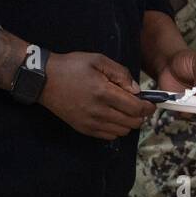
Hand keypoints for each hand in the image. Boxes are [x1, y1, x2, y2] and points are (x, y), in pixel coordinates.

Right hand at [40, 51, 154, 139]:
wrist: (44, 80)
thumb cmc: (72, 66)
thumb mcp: (98, 60)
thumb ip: (121, 74)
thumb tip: (136, 91)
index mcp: (104, 93)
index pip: (136, 108)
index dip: (148, 107)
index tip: (151, 103)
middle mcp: (98, 111)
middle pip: (132, 123)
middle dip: (141, 115)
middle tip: (139, 105)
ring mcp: (90, 122)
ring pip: (122, 131)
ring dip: (129, 123)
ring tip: (125, 110)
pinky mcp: (83, 129)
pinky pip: (108, 136)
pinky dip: (116, 129)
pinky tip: (113, 117)